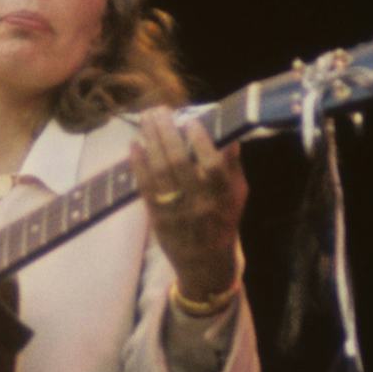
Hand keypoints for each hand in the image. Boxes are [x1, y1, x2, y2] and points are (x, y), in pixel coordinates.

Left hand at [133, 107, 246, 301]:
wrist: (204, 261)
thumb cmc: (223, 220)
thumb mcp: (237, 194)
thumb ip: (232, 165)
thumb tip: (227, 132)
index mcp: (223, 196)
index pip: (213, 165)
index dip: (201, 141)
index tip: (190, 120)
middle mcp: (199, 203)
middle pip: (179, 163)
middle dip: (167, 132)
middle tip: (159, 110)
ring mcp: (175, 210)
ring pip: (159, 171)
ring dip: (150, 141)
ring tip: (146, 118)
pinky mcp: (156, 217)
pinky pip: (145, 187)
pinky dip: (138, 164)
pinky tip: (135, 144)